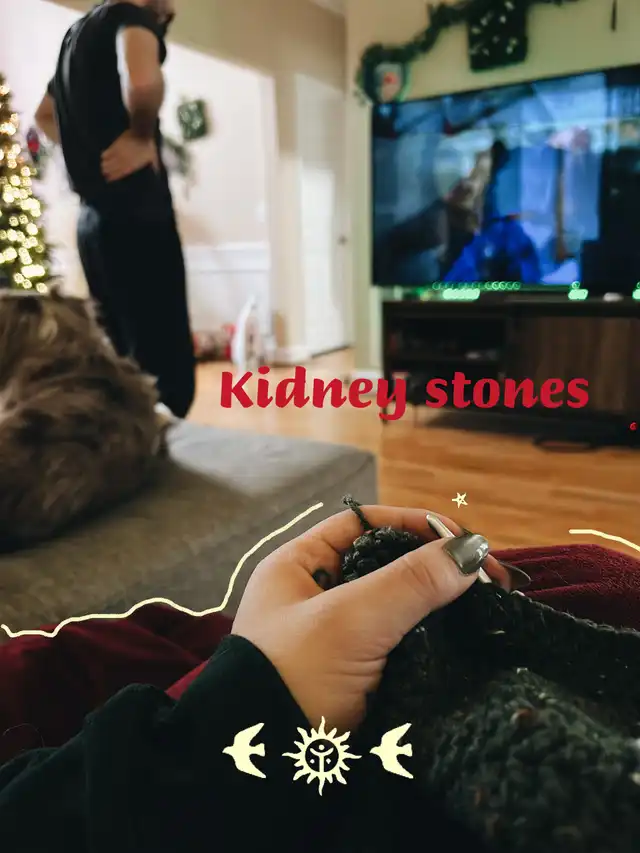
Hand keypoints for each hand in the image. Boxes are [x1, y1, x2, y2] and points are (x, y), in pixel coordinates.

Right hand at [101, 131, 158, 182]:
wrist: (142, 132)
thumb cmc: (149, 145)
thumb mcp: (152, 156)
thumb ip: (154, 165)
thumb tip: (157, 171)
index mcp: (133, 165)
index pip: (122, 173)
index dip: (115, 176)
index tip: (109, 179)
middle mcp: (125, 160)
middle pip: (114, 168)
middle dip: (108, 171)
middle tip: (104, 174)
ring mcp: (120, 153)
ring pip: (110, 160)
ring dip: (105, 164)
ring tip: (102, 167)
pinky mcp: (117, 145)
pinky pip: (109, 151)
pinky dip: (105, 154)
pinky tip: (102, 157)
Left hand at [232, 506, 509, 732]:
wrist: (266, 773)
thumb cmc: (294, 676)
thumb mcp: (350, 619)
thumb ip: (410, 581)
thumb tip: (471, 551)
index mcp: (300, 565)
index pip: (363, 525)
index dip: (412, 524)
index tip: (460, 540)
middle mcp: (320, 594)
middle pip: (389, 562)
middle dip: (438, 564)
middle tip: (490, 577)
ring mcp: (342, 635)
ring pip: (403, 604)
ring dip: (443, 601)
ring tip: (491, 602)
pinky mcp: (363, 673)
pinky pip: (407, 641)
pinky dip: (438, 635)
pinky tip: (469, 633)